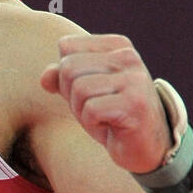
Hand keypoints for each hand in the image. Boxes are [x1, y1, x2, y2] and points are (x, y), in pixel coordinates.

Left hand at [39, 33, 172, 174]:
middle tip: (94, 108)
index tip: (90, 90)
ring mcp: (134, 79)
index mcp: (117, 45)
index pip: (66, 47)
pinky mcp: (135, 104)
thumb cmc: (111, 114)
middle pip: (69, 67)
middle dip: (71, 95)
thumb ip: (61, 77)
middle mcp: (128, 56)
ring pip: (78, 89)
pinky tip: (111, 126)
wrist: (147, 146)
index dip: (66, 74)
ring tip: (104, 117)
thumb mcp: (82, 91)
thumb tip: (44, 78)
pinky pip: (91, 110)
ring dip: (82, 111)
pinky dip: (92, 124)